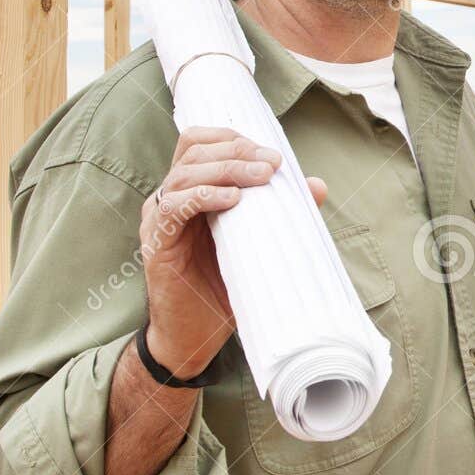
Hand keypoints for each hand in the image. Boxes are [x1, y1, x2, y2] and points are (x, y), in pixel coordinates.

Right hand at [140, 126, 327, 379]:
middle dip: (237, 150)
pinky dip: (204, 195)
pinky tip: (233, 200)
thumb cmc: (225, 287)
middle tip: (273, 164)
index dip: (233, 138)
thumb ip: (282, 212)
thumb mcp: (258, 243)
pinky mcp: (157, 243)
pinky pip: (173, 206)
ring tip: (262, 177)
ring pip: (184, 173)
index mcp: (191, 191)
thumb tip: (317, 186)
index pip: (200, 142)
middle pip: (194, 150)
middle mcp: (170, 199)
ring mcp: (160, 219)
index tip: (273, 155)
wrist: (195, 336)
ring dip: (226, 168)